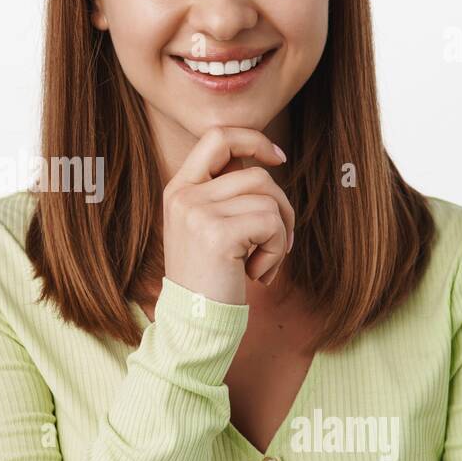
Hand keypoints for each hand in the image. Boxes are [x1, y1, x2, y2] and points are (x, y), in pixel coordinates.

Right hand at [161, 126, 295, 305]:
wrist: (193, 323)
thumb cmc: (210, 278)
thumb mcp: (207, 227)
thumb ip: (225, 194)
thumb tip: (267, 163)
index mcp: (179, 188)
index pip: (218, 137)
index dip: (253, 140)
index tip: (277, 158)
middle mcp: (184, 195)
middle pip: (257, 176)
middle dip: (281, 208)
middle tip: (277, 242)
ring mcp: (197, 212)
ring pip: (269, 201)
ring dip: (278, 236)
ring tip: (260, 264)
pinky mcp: (217, 234)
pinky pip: (271, 224)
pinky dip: (276, 252)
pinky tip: (257, 274)